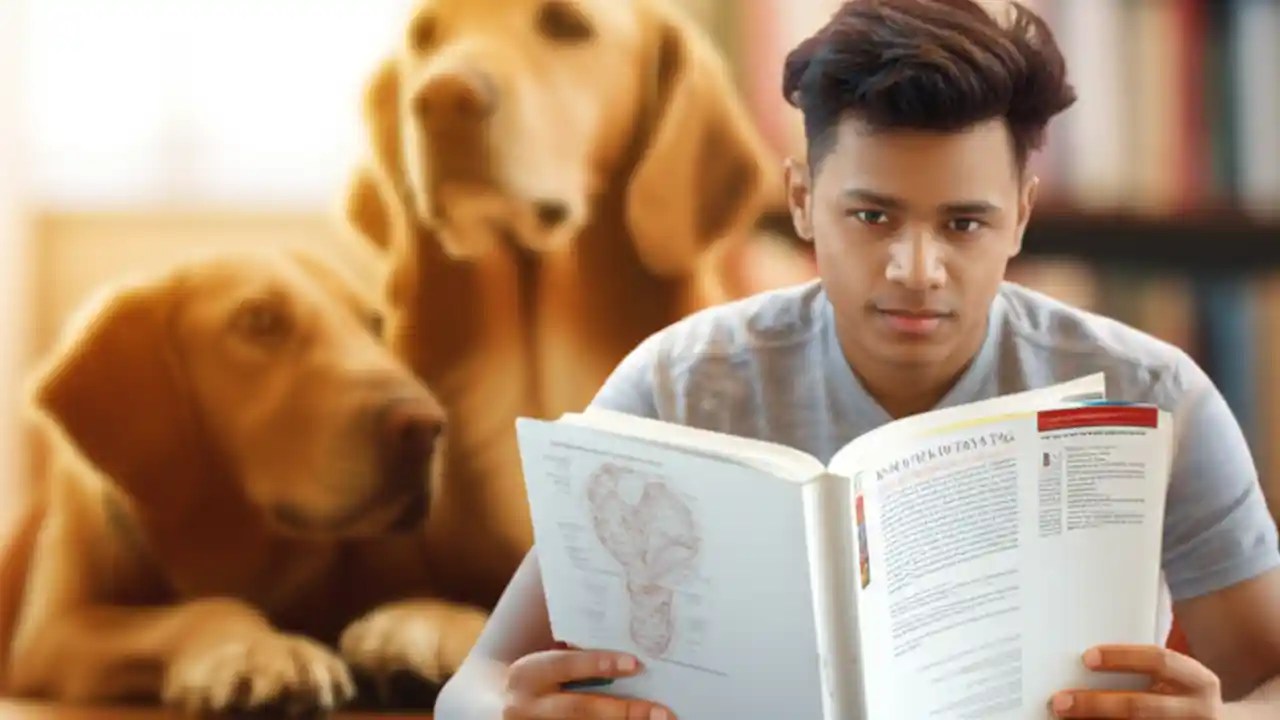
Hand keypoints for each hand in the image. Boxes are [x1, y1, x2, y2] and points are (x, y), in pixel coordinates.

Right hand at [502, 645, 674, 719]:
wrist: (493, 714)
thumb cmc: (535, 681)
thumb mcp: (543, 666)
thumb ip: (573, 657)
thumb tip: (628, 645)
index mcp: (527, 675)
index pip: (565, 666)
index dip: (599, 663)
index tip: (636, 664)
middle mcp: (526, 708)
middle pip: (579, 709)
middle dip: (624, 712)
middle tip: (662, 713)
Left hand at [1049, 644, 1223, 717]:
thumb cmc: (1182, 697)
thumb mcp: (1178, 680)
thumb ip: (1146, 671)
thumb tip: (1083, 663)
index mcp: (1199, 682)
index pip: (1161, 661)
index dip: (1123, 657)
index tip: (1086, 657)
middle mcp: (1199, 712)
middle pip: (1142, 708)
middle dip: (1096, 704)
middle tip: (1060, 700)